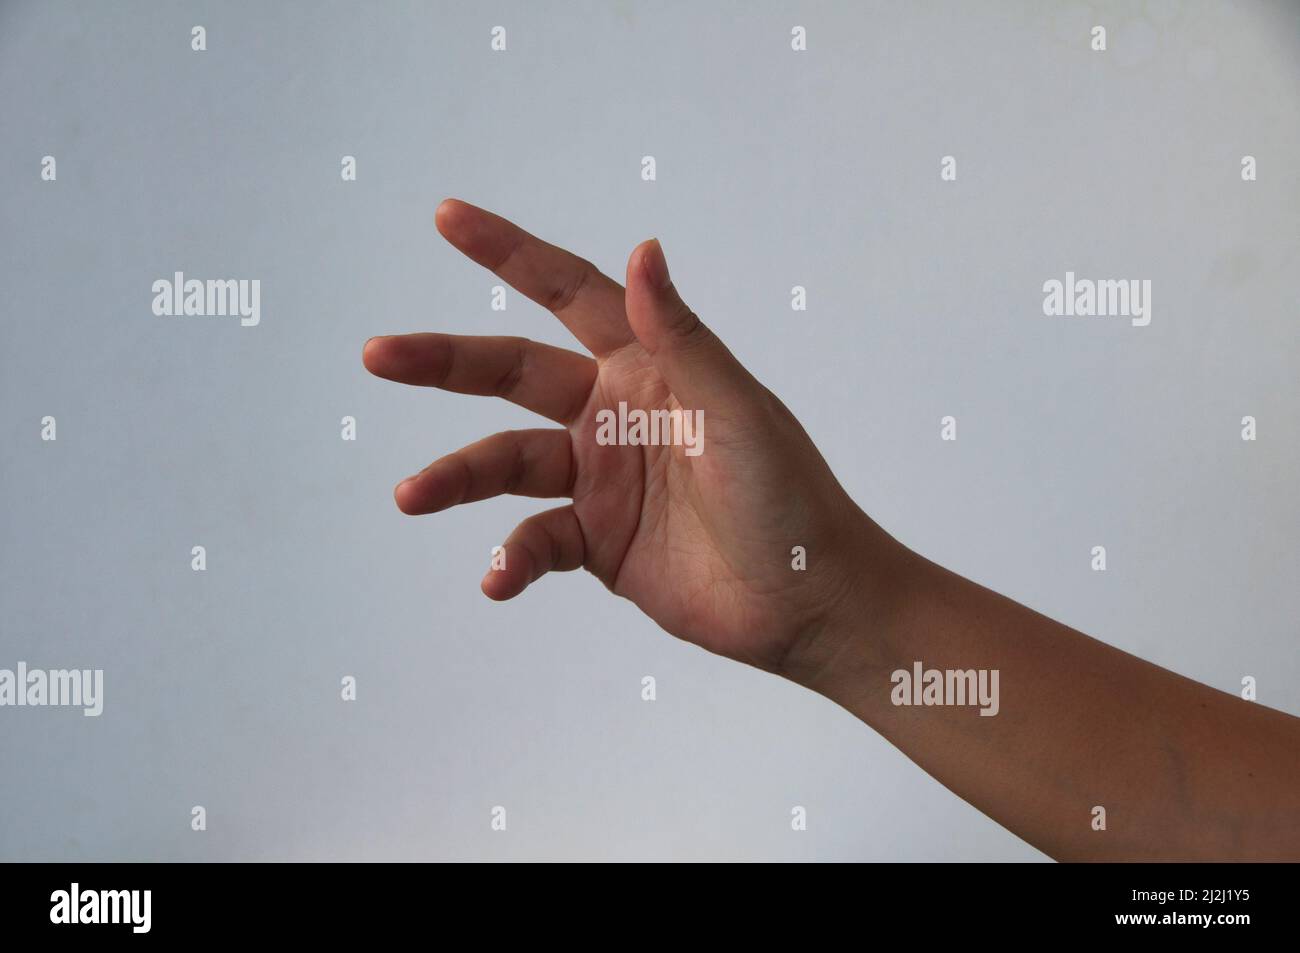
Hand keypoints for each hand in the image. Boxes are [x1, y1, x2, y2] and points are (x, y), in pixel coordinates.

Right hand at [363, 200, 899, 679]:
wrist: (807, 600)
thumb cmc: (789, 496)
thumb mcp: (734, 412)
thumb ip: (681, 338)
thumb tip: (642, 251)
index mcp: (647, 366)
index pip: (569, 294)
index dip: (510, 254)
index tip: (448, 218)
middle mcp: (613, 413)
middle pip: (511, 373)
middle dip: (445, 362)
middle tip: (379, 354)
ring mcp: (600, 479)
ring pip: (506, 463)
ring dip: (456, 477)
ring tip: (410, 494)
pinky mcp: (596, 543)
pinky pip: (534, 542)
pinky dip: (510, 558)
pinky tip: (498, 577)